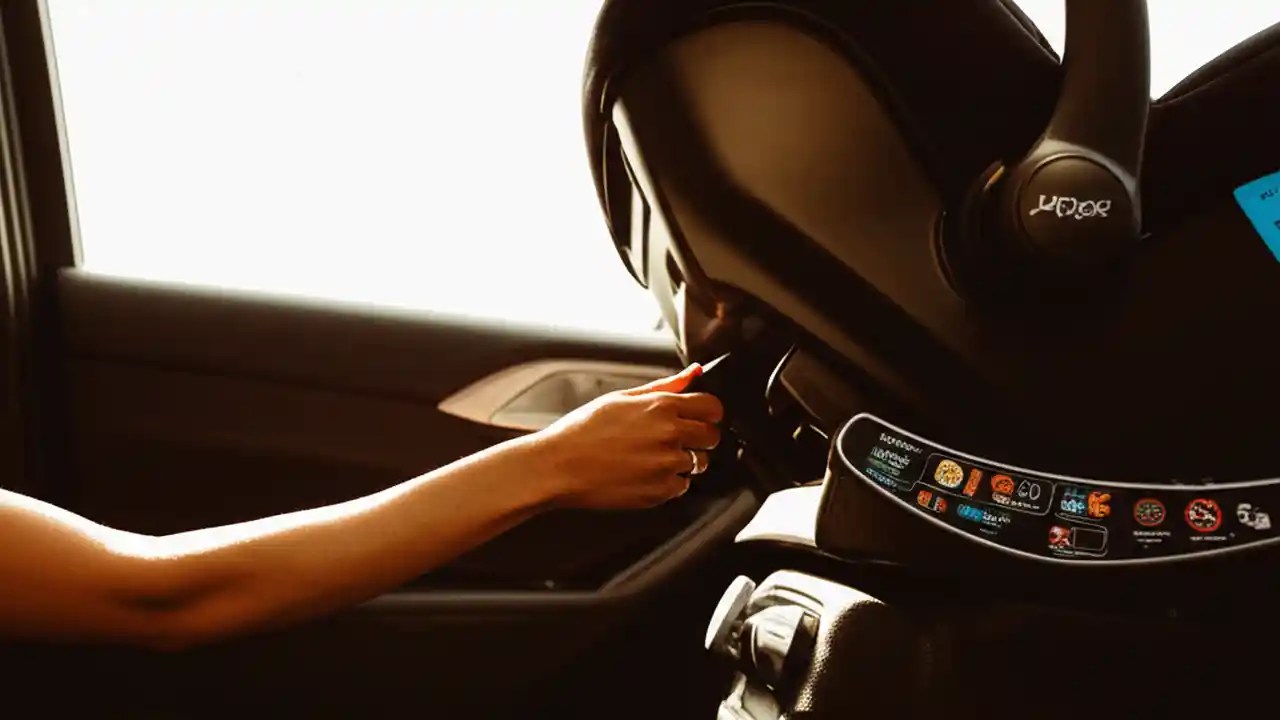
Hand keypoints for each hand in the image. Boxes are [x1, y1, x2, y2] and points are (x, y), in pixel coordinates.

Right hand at [532, 364, 723, 509]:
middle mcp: (670, 434)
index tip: (699, 418)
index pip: (713, 407)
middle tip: (675, 439)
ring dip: (683, 461)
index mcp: (662, 406)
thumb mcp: (623, 397)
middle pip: (713, 437)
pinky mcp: (660, 491)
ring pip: (699, 463)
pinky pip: (682, 487)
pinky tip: (644, 473)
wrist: (559, 466)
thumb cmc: (583, 430)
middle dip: (699, 437)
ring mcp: (667, 465)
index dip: (708, 413)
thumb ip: (665, 385)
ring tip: (651, 457)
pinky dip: (669, 482)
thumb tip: (695, 371)